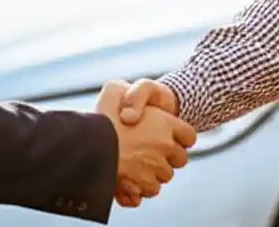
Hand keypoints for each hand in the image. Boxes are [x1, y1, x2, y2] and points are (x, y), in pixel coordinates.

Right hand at [97, 81, 194, 208]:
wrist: (89, 144)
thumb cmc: (102, 115)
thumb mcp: (114, 89)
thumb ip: (129, 92)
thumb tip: (133, 107)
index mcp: (166, 123)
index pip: (189, 136)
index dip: (180, 137)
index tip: (168, 137)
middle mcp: (166, 146)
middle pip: (180, 158)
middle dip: (169, 158)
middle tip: (151, 152)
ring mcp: (157, 167)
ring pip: (165, 175)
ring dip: (155, 173)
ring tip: (137, 166)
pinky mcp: (144, 185)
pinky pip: (151, 190)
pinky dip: (143, 188)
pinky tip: (130, 180)